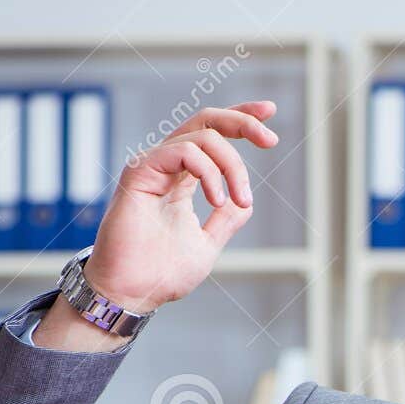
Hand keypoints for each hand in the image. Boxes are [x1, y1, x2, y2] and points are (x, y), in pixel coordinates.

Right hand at [83, 101, 279, 312]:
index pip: (212, 134)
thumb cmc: (162, 273)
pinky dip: (208, 171)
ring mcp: (153, 166)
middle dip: (243, 121)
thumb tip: (244, 201)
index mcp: (183, 178)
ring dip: (233, 166)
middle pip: (207, 120)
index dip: (241, 118)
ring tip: (239, 200)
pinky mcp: (140, 172)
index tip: (270, 112)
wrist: (133, 292)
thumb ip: (226, 219)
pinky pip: (182, 151)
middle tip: (271, 140)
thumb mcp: (208, 242)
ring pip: (202, 136)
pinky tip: (218, 200)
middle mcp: (168, 166)